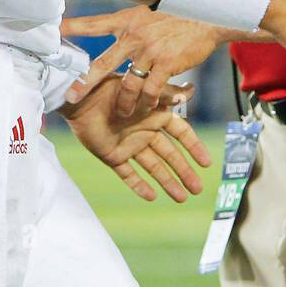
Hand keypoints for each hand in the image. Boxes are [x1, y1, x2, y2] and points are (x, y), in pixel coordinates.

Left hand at [61, 5, 224, 117]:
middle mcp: (133, 35)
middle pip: (101, 63)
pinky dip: (149, 100)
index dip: (71, 28)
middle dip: (84, 82)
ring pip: (127, 84)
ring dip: (123, 102)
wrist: (209, 15)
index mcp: (126, 21)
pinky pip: (150, 89)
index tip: (52, 31)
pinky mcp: (166, 62)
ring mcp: (149, 50)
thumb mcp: (150, 12)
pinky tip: (149, 106)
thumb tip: (120, 36)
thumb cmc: (179, 15)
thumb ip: (132, 26)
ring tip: (122, 114)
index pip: (93, 24)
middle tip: (70, 98)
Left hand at [61, 73, 210, 202]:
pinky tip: (151, 197)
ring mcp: (129, 145)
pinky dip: (138, 185)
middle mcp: (145, 131)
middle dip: (184, 172)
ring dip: (167, 182)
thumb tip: (192, 90)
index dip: (194, 147)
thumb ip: (165, 92)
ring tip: (181, 198)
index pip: (181, 134)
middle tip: (198, 189)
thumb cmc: (110, 88)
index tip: (207, 163)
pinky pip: (128, 174)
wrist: (78, 98)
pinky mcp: (113, 156)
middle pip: (170, 155)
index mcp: (154, 115)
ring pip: (153, 168)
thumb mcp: (141, 89)